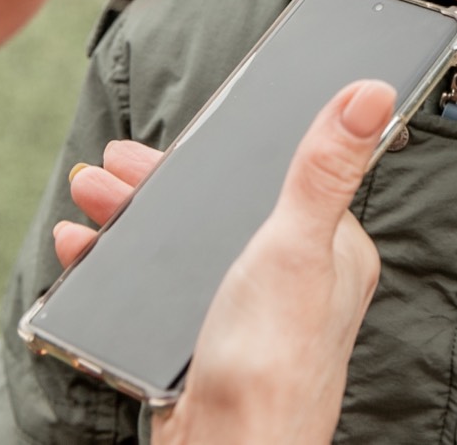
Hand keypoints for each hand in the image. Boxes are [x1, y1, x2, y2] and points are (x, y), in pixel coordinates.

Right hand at [55, 81, 395, 444]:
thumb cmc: (272, 363)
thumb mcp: (296, 245)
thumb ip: (325, 169)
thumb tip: (373, 93)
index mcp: (330, 253)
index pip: (278, 181)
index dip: (221, 157)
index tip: (173, 142)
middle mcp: (292, 282)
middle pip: (217, 211)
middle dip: (156, 186)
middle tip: (110, 169)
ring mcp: (244, 315)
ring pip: (181, 249)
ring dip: (129, 220)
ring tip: (88, 202)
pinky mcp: (202, 345)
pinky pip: (155, 293)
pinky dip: (116, 268)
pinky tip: (83, 254)